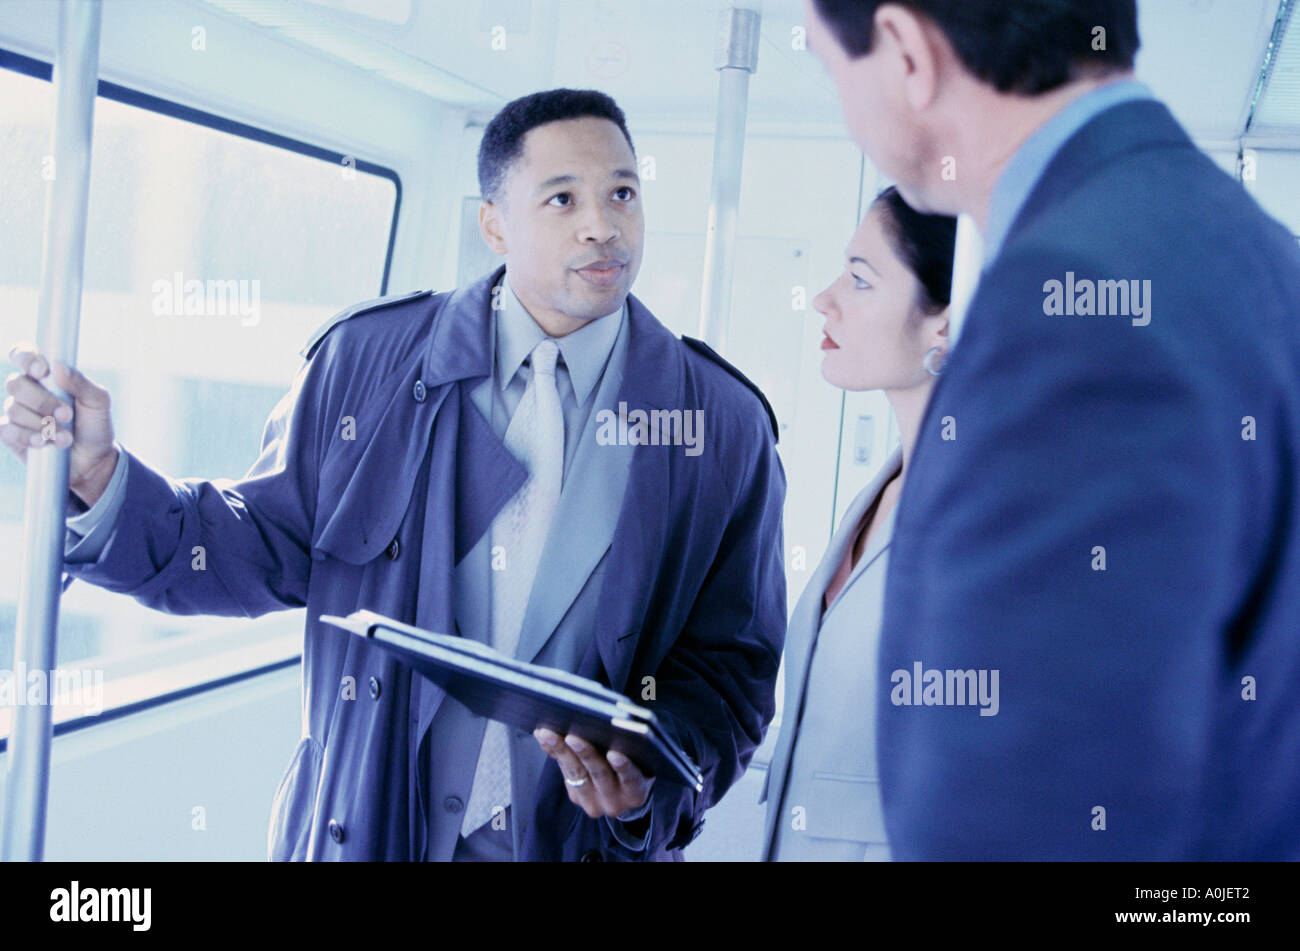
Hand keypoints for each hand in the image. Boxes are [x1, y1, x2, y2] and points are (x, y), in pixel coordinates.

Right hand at [2, 344, 117, 505]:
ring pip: (14, 408)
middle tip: (67, 414)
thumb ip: (81, 382)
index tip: (42, 371)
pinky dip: (27, 436)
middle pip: (16, 383)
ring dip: (42, 423)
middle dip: (42, 400)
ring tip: (66, 437)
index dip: (26, 358)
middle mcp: (28, 390)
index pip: (23, 354)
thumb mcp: (98, 402)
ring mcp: (18, 412)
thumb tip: (58, 365)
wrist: (93, 461)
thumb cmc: (95, 425)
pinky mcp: (12, 434)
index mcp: (47, 375)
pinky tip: (43, 442)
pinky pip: (6, 429)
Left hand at [534, 728, 653, 818]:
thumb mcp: (637, 758)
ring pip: (576, 773)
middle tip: (573, 737)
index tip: (614, 753)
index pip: (631, 779)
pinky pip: (564, 772)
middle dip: (585, 754)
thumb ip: (627, 743)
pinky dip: (554, 752)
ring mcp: (593, 803)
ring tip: (549, 734)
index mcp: (635, 793)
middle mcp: (615, 803)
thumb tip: (610, 718)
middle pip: (599, 774)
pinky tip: (543, 737)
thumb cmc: (636, 763)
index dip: (623, 767)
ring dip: (561, 751)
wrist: (626, 789)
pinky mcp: (577, 798)